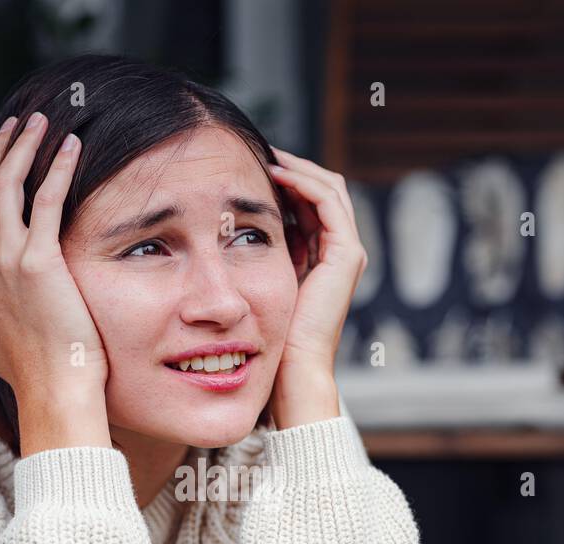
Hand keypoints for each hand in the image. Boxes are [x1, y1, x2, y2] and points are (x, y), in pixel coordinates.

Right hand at [0, 112, 110, 453]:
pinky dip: (57, 168)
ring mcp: (6, 262)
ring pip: (4, 185)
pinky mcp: (38, 264)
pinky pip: (45, 201)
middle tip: (19, 124)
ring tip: (40, 122)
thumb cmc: (31, 374)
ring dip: (22, 147)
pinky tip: (71, 147)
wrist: (53, 393)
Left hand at [266, 147, 367, 428]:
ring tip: (263, 153)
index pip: (307, 204)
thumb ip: (250, 262)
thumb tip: (218, 231)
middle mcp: (337, 254)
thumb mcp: (254, 290)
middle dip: (289, 166)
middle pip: (320, 190)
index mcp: (318, 261)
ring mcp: (345, 254)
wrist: (291, 374)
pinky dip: (303, 181)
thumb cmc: (267, 344)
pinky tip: (273, 173)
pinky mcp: (345, 256)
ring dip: (296, 166)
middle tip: (254, 150)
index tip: (244, 167)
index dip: (280, 181)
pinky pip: (327, 202)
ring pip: (327, 188)